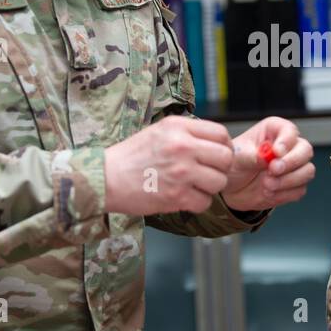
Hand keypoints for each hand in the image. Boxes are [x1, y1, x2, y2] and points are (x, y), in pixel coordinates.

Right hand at [104, 115, 234, 215]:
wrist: (105, 179)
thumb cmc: (130, 156)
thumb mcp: (159, 131)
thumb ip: (187, 133)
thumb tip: (216, 143)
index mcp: (178, 127)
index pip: (221, 133)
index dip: (224, 146)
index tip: (217, 155)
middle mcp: (183, 147)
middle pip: (226, 158)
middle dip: (220, 168)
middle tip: (207, 173)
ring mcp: (181, 172)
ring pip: (219, 181)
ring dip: (210, 187)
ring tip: (193, 186)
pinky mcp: (177, 195)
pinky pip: (205, 202)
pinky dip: (197, 203)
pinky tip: (184, 198)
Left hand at [220, 116, 314, 211]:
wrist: (232, 187)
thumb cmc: (234, 164)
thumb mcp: (237, 157)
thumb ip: (251, 156)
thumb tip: (266, 157)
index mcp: (274, 131)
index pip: (290, 131)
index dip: (286, 142)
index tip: (276, 153)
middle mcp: (289, 146)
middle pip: (306, 150)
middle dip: (291, 162)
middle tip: (273, 170)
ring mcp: (293, 166)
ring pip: (307, 171)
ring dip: (288, 181)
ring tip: (266, 185)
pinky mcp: (294, 185)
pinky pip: (300, 190)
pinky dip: (284, 194)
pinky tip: (268, 193)